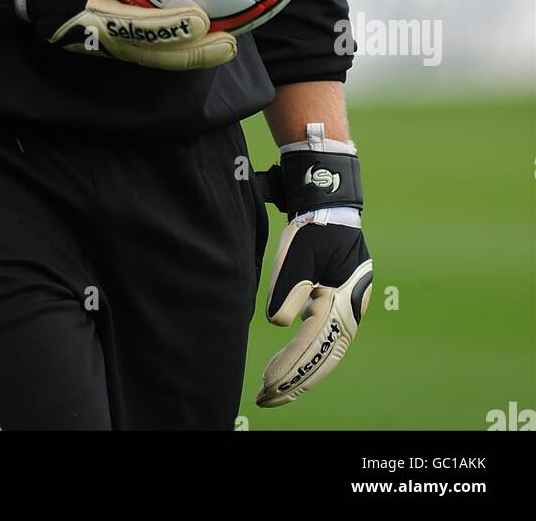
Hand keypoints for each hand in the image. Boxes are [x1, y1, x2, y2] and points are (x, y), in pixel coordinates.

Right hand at [23, 0, 236, 70]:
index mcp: (96, 22)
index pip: (139, 29)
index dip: (170, 28)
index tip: (200, 20)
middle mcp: (111, 41)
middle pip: (160, 55)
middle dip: (195, 53)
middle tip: (230, 44)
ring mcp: (119, 46)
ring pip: (162, 56)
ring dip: (195, 53)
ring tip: (229, 44)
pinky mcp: (124, 42)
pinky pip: (158, 47)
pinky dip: (184, 45)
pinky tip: (209, 33)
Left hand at [256, 210, 372, 406]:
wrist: (332, 213)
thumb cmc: (314, 233)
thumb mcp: (296, 257)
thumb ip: (287, 291)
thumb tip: (278, 324)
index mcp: (339, 304)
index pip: (310, 346)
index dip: (288, 368)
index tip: (267, 385)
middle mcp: (348, 316)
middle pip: (321, 361)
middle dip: (293, 383)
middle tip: (264, 398)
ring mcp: (346, 316)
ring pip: (324, 357)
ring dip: (298, 375)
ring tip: (271, 389)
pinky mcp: (339, 312)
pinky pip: (324, 345)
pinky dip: (305, 360)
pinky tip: (286, 367)